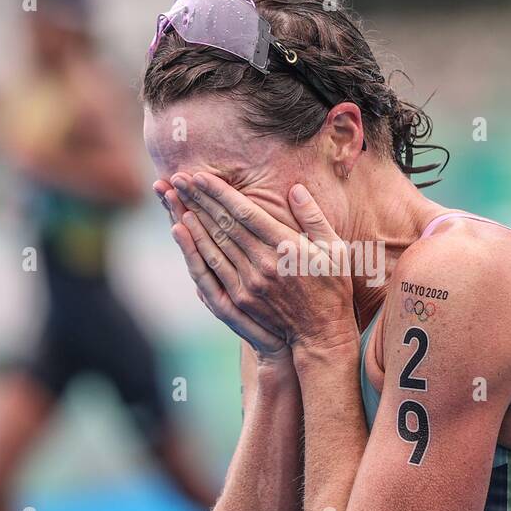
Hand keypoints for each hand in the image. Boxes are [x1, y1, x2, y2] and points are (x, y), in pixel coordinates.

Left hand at [166, 172, 358, 351]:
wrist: (320, 335)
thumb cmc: (331, 288)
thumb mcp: (335, 248)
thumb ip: (313, 217)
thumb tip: (296, 189)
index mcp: (287, 246)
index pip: (245, 212)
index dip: (220, 192)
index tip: (200, 175)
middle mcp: (264, 263)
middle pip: (224, 224)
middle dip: (199, 198)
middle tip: (179, 178)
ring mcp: (249, 283)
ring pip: (214, 243)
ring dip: (192, 218)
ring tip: (175, 198)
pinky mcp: (239, 298)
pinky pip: (212, 267)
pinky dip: (195, 246)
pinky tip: (182, 231)